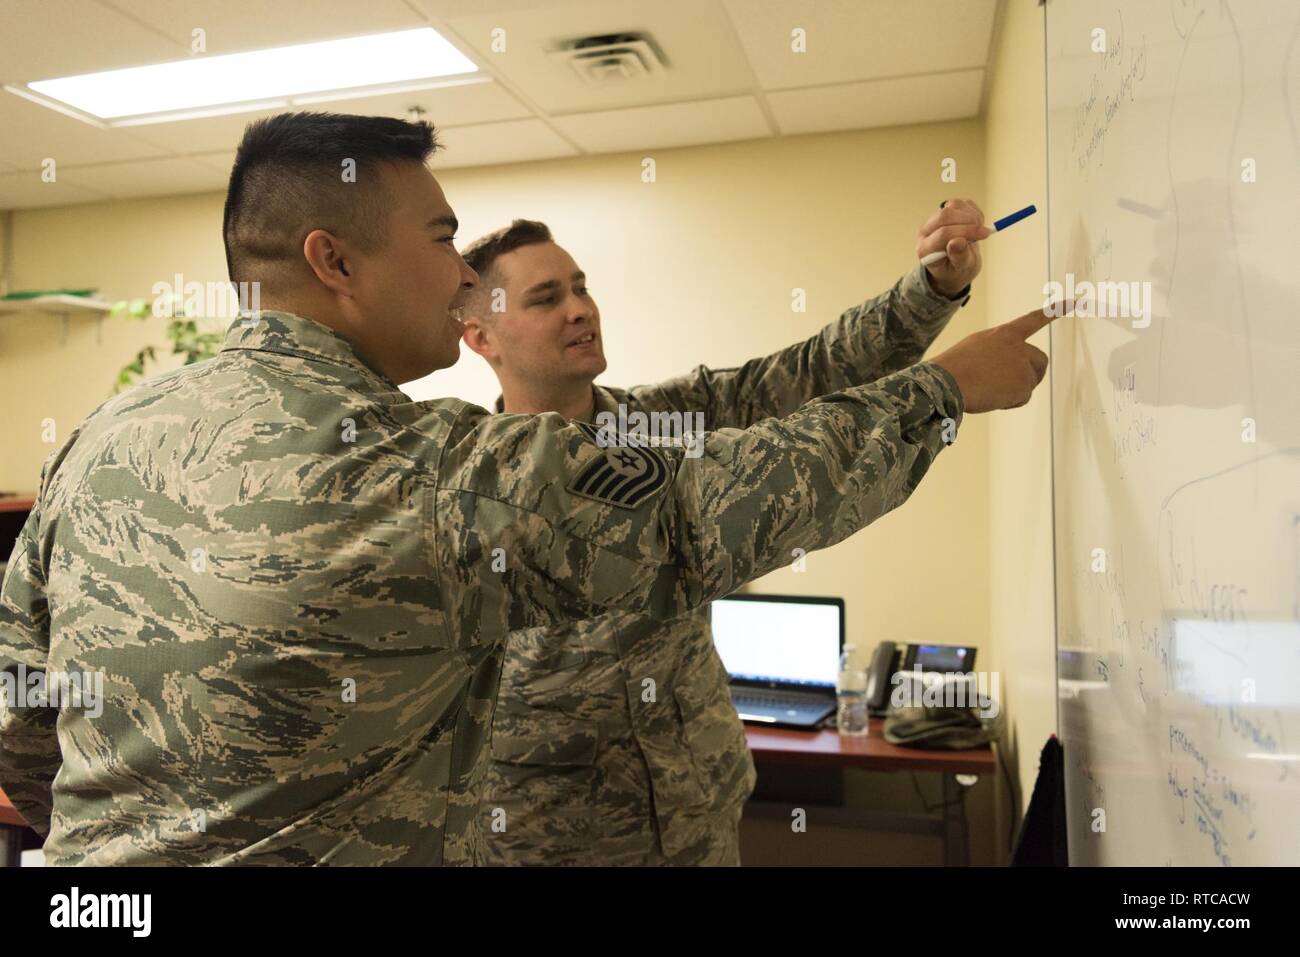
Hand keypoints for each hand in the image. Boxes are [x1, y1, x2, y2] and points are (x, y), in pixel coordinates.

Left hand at [917, 199, 991, 296]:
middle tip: (984, 232)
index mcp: (925, 250)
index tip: (986, 234)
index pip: (943, 234)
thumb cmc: (956, 270)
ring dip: (972, 216)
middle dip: (969, 222)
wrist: (955, 266)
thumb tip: (958, 242)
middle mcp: (925, 232)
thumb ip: (959, 257)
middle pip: (945, 216)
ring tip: (980, 231)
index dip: (967, 232)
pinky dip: (973, 211)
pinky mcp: (944, 211)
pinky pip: (959, 204)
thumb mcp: (961, 270)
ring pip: (952, 206)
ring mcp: (933, 220)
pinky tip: (977, 224)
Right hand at [930, 304, 1067, 412]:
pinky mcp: (1023, 384)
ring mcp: (1022, 365)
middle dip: (1030, 374)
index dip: (1055, 311)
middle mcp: (1018, 346)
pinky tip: (990, 397)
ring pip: (1029, 383)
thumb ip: (995, 352)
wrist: (946, 382)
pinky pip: (1022, 398)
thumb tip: (1003, 371)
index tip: (1075, 301)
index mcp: (1003, 334)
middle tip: (1011, 385)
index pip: (1034, 320)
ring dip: (1014, 390)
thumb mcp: (974, 349)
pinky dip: (1009, 402)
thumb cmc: (953, 368)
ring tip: (988, 390)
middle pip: (1039, 360)